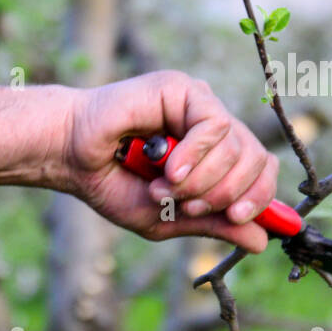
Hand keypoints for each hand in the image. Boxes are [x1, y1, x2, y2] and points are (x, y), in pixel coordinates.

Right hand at [66, 71, 279, 252]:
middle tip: (188, 207)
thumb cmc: (113, 185)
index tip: (239, 217)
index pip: (260, 170)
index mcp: (215, 153)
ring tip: (164, 189)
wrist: (70, 158)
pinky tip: (169, 169)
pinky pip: (215, 125)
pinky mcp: (184, 89)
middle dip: (226, 195)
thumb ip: (215, 225)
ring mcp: (200, 104)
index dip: (261, 197)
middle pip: (257, 159)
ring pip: (237, 147)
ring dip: (202, 182)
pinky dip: (196, 155)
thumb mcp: (170, 218)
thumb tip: (261, 242)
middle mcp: (212, 125)